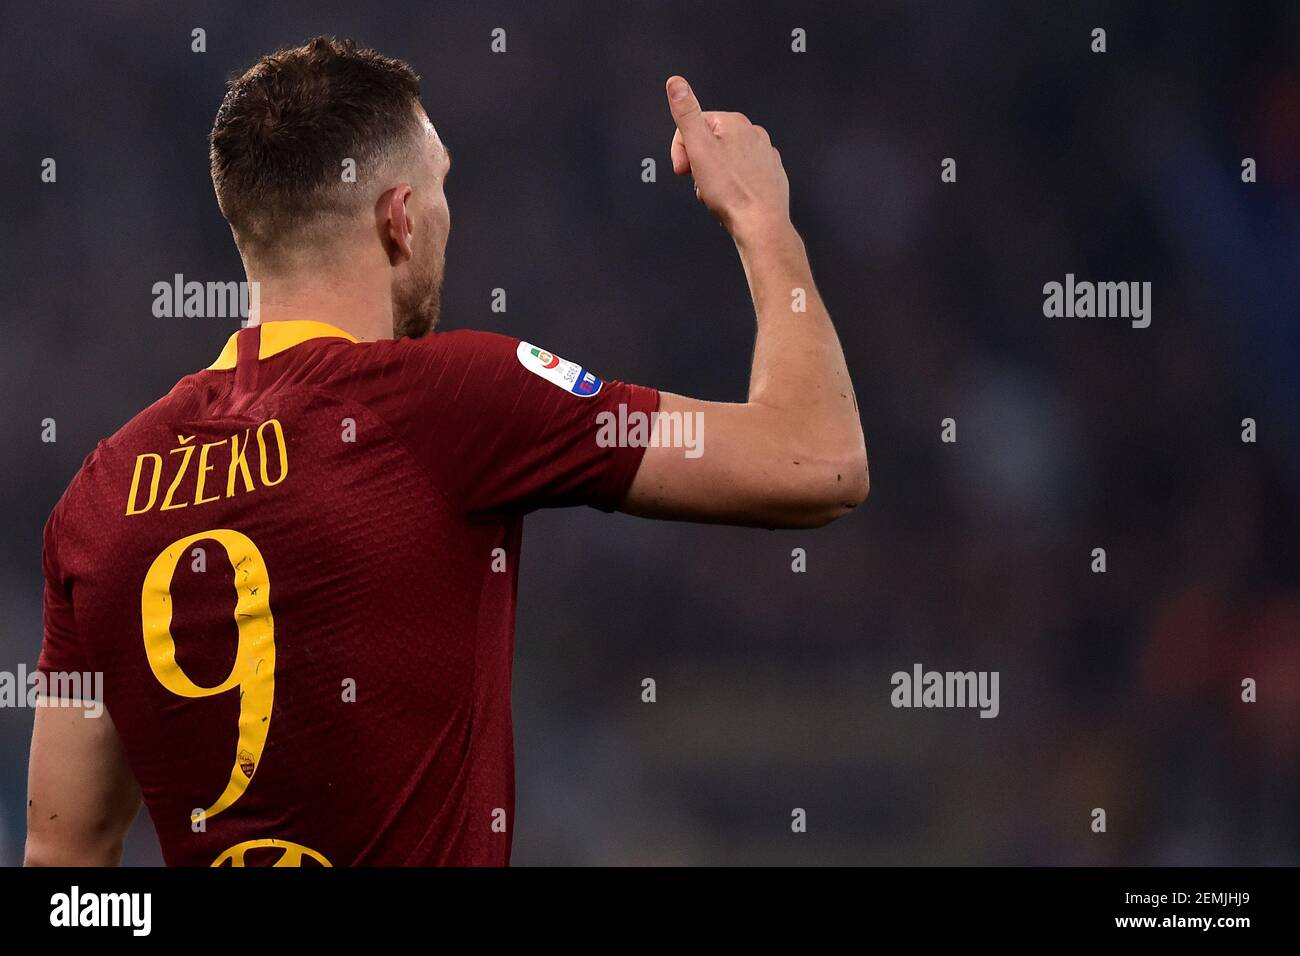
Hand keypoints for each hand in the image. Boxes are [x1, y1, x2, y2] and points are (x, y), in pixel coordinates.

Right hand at [665, 76, 790, 236]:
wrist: (760, 224)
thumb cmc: (731, 191)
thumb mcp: (698, 148)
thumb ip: (686, 113)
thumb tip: (675, 83)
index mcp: (734, 122)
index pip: (693, 126)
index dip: (682, 150)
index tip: (683, 170)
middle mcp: (753, 134)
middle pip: (710, 145)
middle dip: (699, 166)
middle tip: (703, 185)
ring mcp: (765, 155)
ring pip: (726, 162)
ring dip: (714, 179)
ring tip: (717, 196)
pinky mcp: (771, 176)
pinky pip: (742, 177)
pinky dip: (733, 187)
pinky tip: (732, 199)